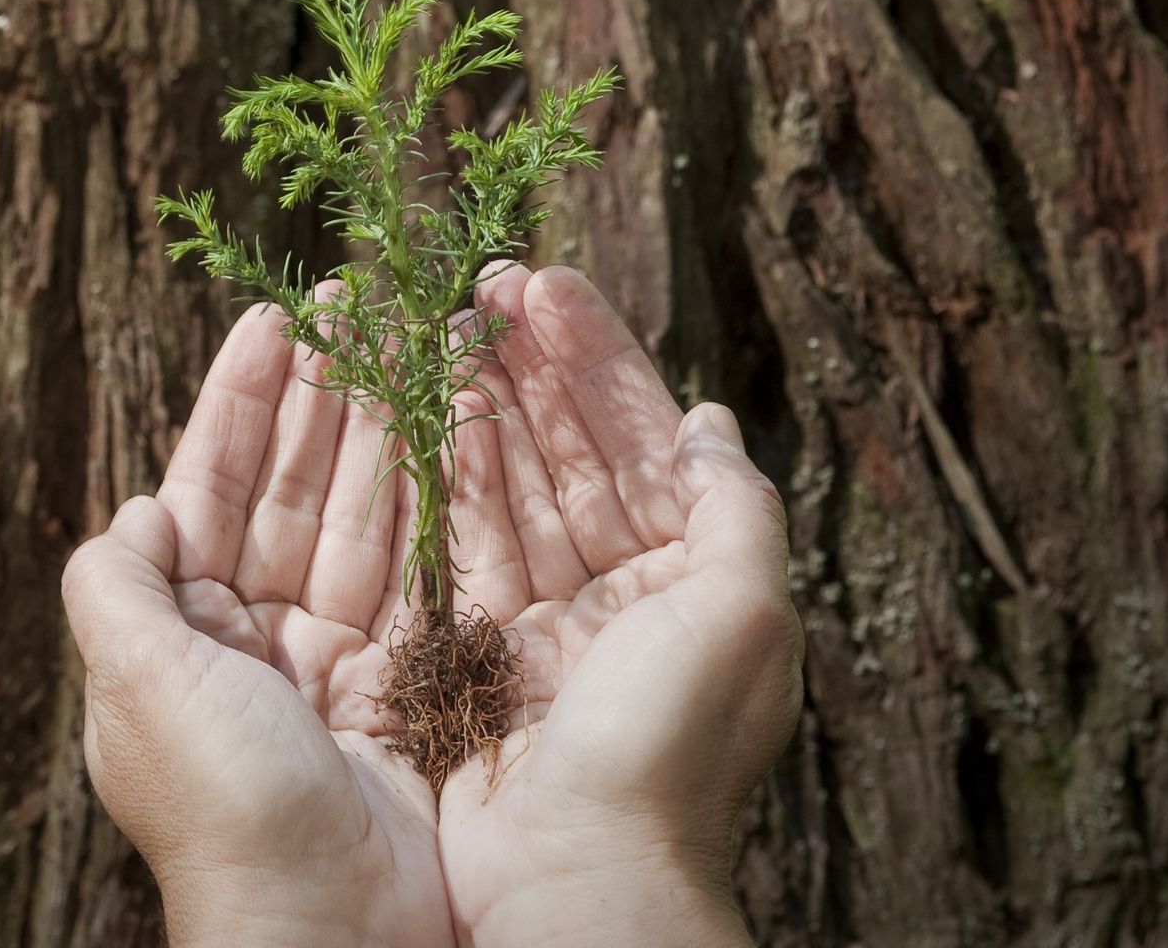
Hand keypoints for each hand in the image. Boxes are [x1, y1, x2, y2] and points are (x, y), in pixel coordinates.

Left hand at [61, 302, 453, 947]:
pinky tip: (447, 424)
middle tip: (355, 302)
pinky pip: (418, 565)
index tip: (271, 319)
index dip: (240, 403)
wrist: (331, 930)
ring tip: (406, 338)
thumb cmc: (221, 804)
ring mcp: (334, 659)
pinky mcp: (406, 680)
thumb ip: (116, 584)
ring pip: (359, 513)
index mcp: (181, 636)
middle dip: (320, 395)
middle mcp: (254, 639)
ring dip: (380, 425)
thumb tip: (137, 508)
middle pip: (290, 487)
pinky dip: (432, 493)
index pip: (209, 487)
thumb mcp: (138, 684)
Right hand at [434, 264, 803, 945]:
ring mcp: (544, 623)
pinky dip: (440, 472)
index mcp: (690, 580)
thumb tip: (710, 419)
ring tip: (442, 322)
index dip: (597, 357)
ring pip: (508, 483)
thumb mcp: (747, 614)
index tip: (542, 285)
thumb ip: (739, 506)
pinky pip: (455, 542)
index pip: (642, 438)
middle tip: (484, 284)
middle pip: (570, 448)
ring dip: (480, 400)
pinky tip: (421, 408)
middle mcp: (619, 594)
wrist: (576, 882)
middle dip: (531, 362)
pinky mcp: (475, 652)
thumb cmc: (672, 752)